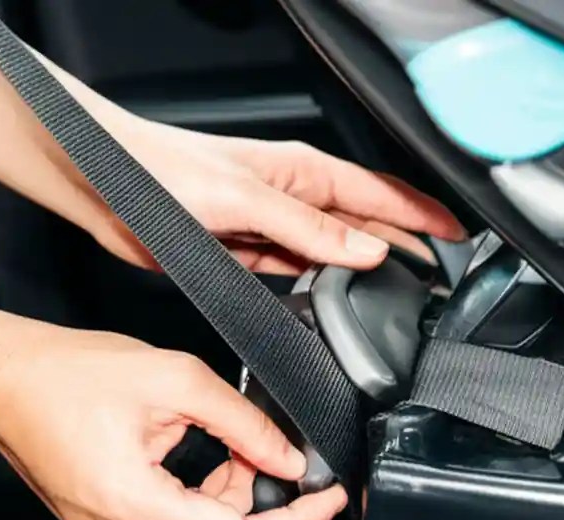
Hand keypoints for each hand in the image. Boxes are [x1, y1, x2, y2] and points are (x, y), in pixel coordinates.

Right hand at [0, 326, 347, 519]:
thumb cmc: (65, 371)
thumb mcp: (173, 378)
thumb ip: (242, 421)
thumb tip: (289, 457)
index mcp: (130, 505)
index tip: (330, 499)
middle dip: (268, 508)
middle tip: (285, 459)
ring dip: (237, 501)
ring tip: (238, 446)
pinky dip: (207, 500)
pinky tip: (211, 459)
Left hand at [96, 118, 466, 273]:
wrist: (105, 185)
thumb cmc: (163, 169)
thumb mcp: (247, 199)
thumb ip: (309, 230)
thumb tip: (367, 251)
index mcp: (304, 173)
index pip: (382, 195)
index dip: (423, 217)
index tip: (459, 237)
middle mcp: (293, 198)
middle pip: (366, 227)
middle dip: (405, 247)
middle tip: (442, 278)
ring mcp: (272, 228)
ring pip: (335, 255)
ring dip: (365, 274)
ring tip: (402, 299)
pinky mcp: (245, 255)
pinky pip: (297, 275)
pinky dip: (321, 289)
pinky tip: (336, 305)